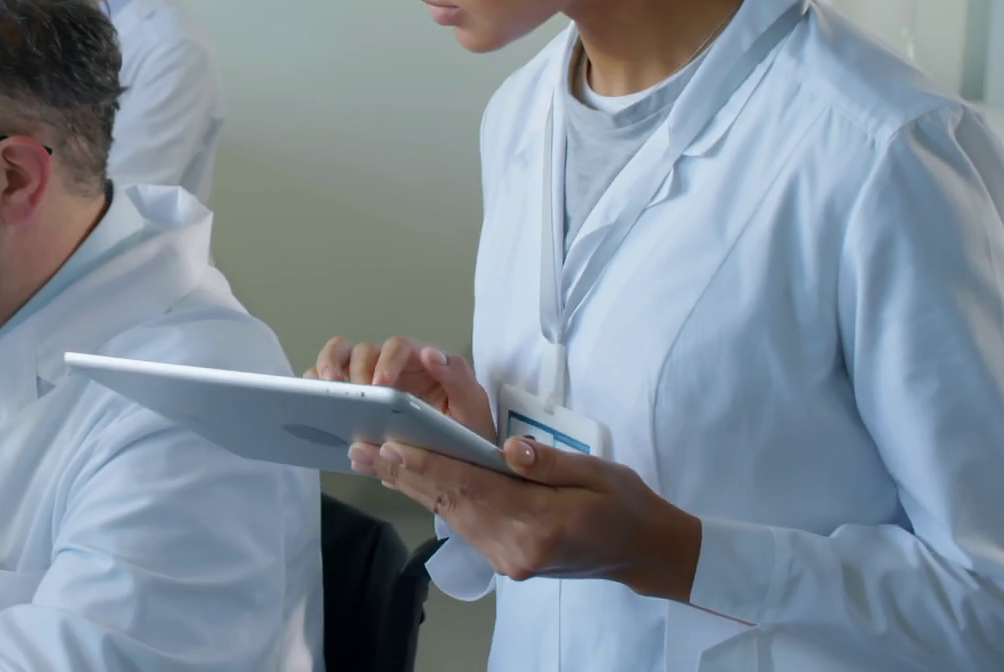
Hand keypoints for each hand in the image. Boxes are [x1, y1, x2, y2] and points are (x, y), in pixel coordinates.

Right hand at [308, 336, 494, 442]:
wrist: (456, 466)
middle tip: (347, 391)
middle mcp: (390, 367)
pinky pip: (327, 385)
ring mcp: (368, 382)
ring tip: (324, 390)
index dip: (385, 361)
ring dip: (328, 367)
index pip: (397, 347)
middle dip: (351, 367)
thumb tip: (430, 353)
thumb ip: (458, 378)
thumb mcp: (471, 406)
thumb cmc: (465, 430)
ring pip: (339, 358)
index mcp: (419, 363)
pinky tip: (314, 404)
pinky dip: (315, 386)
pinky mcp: (353, 402)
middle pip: (362, 350)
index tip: (381, 387)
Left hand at [369, 436, 702, 601]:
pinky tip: (410, 480)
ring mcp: (508, 559)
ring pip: (449, 514)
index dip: (430, 464)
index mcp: (542, 524)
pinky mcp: (504, 559)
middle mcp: (516, 548)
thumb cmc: (623, 505)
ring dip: (410, 485)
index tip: (394, 444)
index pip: (474, 486)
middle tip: (362, 448)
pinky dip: (433, 499)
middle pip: (451, 502)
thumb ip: (549, 462)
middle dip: (404, 472)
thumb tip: (509, 449)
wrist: (641, 551)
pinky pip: (461, 523)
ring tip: (372, 459)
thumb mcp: (597, 473)